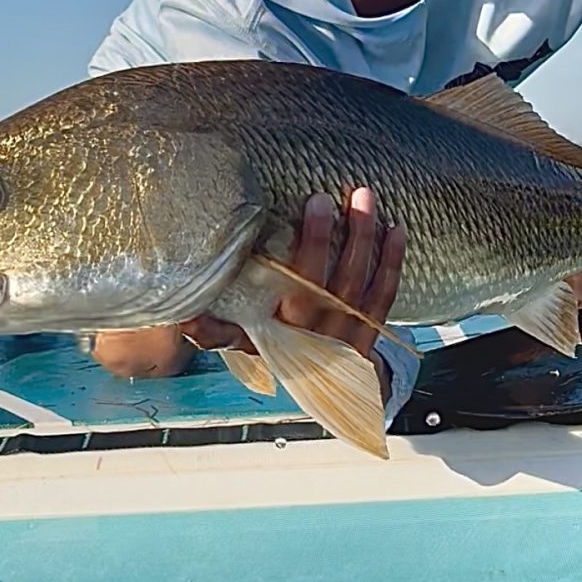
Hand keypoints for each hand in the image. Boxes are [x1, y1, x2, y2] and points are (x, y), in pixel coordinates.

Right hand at [181, 187, 405, 372]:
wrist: (311, 386)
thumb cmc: (267, 343)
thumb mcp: (234, 338)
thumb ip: (211, 327)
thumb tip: (185, 314)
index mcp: (276, 332)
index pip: (294, 287)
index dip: (312, 245)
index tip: (315, 204)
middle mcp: (313, 337)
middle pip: (329, 284)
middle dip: (334, 235)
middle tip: (332, 195)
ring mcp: (344, 338)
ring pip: (359, 287)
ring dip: (365, 240)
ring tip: (364, 198)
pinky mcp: (368, 338)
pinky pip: (384, 298)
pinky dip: (391, 263)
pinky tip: (396, 230)